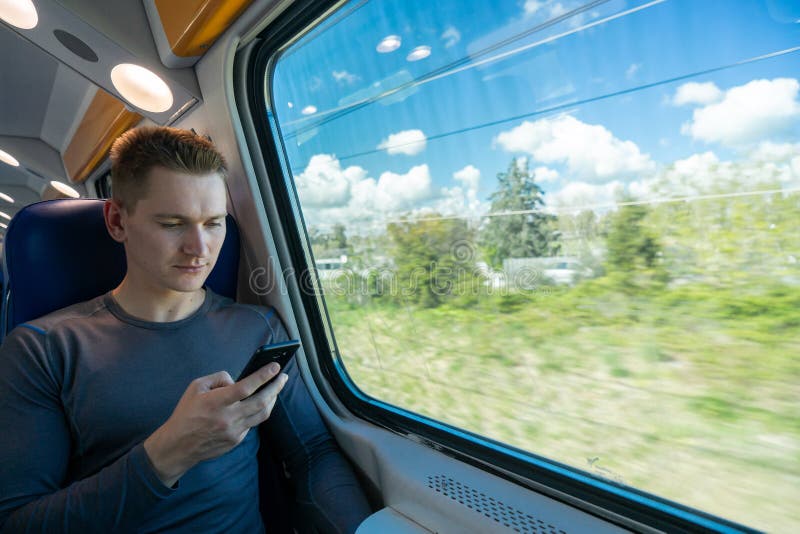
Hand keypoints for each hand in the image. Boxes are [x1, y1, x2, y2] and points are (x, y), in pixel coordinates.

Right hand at [143, 363, 288, 486]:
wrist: (178, 445)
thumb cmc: (186, 413)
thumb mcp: (195, 387)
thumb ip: (218, 378)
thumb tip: (237, 380)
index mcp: (216, 402)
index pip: (246, 387)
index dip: (263, 376)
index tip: (275, 367)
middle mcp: (228, 418)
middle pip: (261, 401)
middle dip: (276, 387)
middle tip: (283, 376)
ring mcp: (234, 431)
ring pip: (262, 414)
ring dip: (272, 399)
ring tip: (276, 388)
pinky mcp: (236, 440)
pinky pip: (252, 423)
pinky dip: (258, 412)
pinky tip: (259, 404)